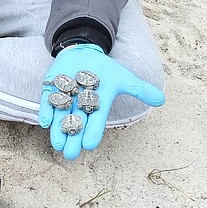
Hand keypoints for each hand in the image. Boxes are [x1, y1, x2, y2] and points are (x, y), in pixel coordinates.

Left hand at [38, 43, 164, 160]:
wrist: (84, 53)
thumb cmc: (105, 70)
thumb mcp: (124, 78)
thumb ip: (140, 89)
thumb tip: (161, 100)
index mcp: (97, 106)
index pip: (95, 122)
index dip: (92, 133)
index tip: (89, 144)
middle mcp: (80, 106)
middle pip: (76, 125)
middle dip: (73, 139)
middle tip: (70, 154)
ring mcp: (65, 98)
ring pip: (60, 118)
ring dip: (58, 131)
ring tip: (58, 144)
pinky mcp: (51, 89)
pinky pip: (47, 102)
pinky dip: (46, 111)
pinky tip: (45, 121)